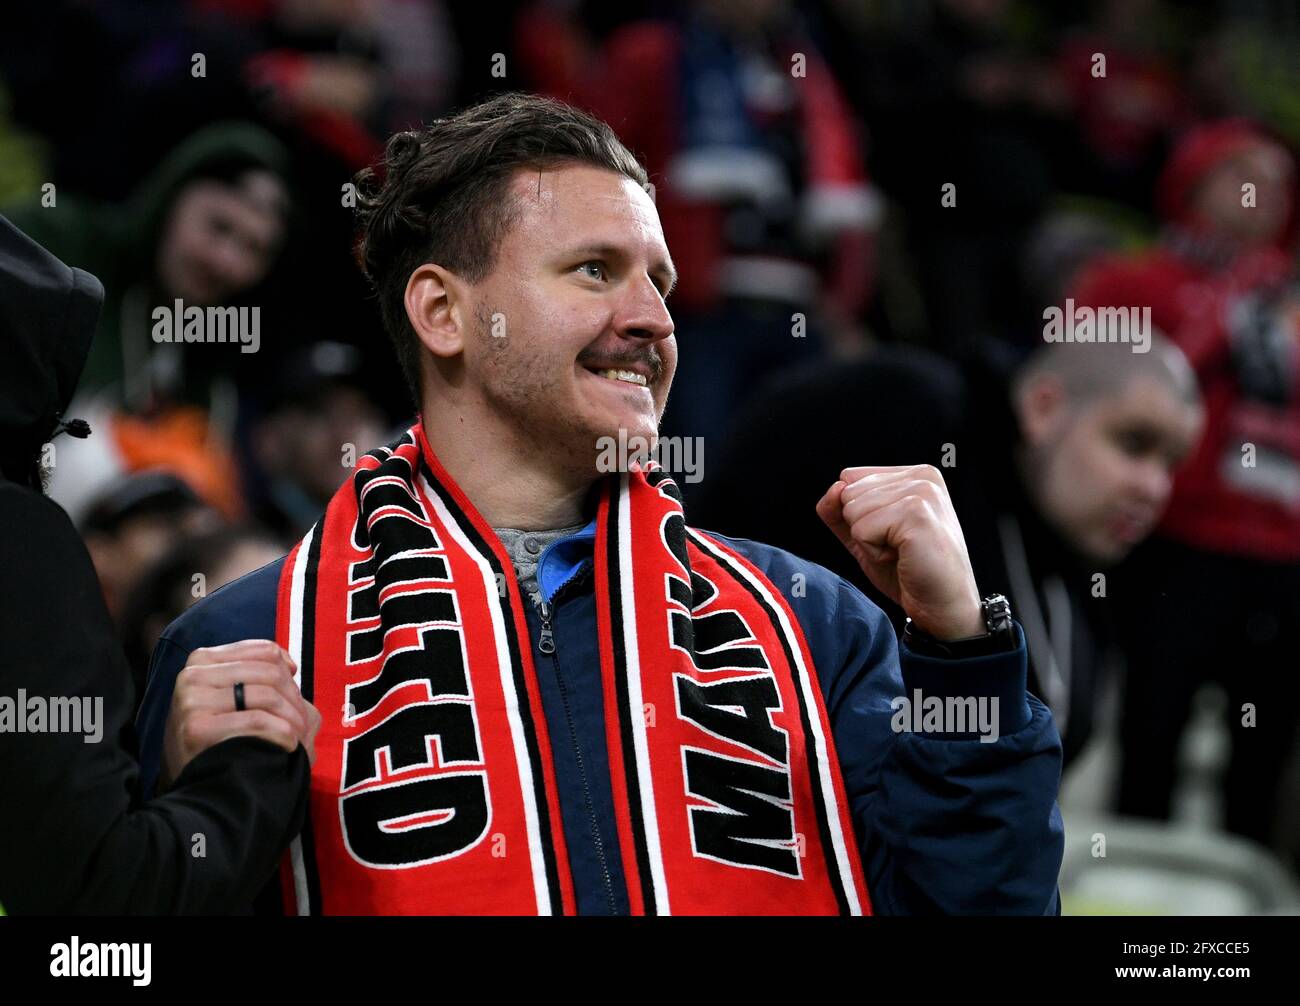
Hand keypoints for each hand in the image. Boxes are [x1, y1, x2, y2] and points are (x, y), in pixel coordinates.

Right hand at [160, 640, 320, 791]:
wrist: (198, 787)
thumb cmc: (225, 739)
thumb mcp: (237, 698)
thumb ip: (264, 674)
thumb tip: (290, 666)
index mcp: (204, 660)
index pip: (264, 651)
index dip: (288, 675)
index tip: (295, 698)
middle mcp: (193, 675)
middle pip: (269, 673)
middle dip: (294, 700)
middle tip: (303, 725)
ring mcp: (191, 701)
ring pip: (266, 695)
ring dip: (293, 719)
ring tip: (298, 737)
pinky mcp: (196, 728)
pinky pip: (257, 720)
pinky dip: (282, 733)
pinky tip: (287, 746)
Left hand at [816, 465, 983, 639]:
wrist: (941, 607)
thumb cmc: (910, 571)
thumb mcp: (865, 536)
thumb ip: (840, 511)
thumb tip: (833, 489)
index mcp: (914, 475)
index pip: (849, 478)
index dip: (857, 515)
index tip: (890, 534)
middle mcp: (922, 477)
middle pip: (848, 493)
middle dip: (862, 528)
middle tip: (898, 547)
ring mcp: (922, 492)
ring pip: (852, 510)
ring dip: (869, 542)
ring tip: (901, 551)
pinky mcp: (916, 513)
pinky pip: (861, 529)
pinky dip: (874, 552)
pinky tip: (903, 557)